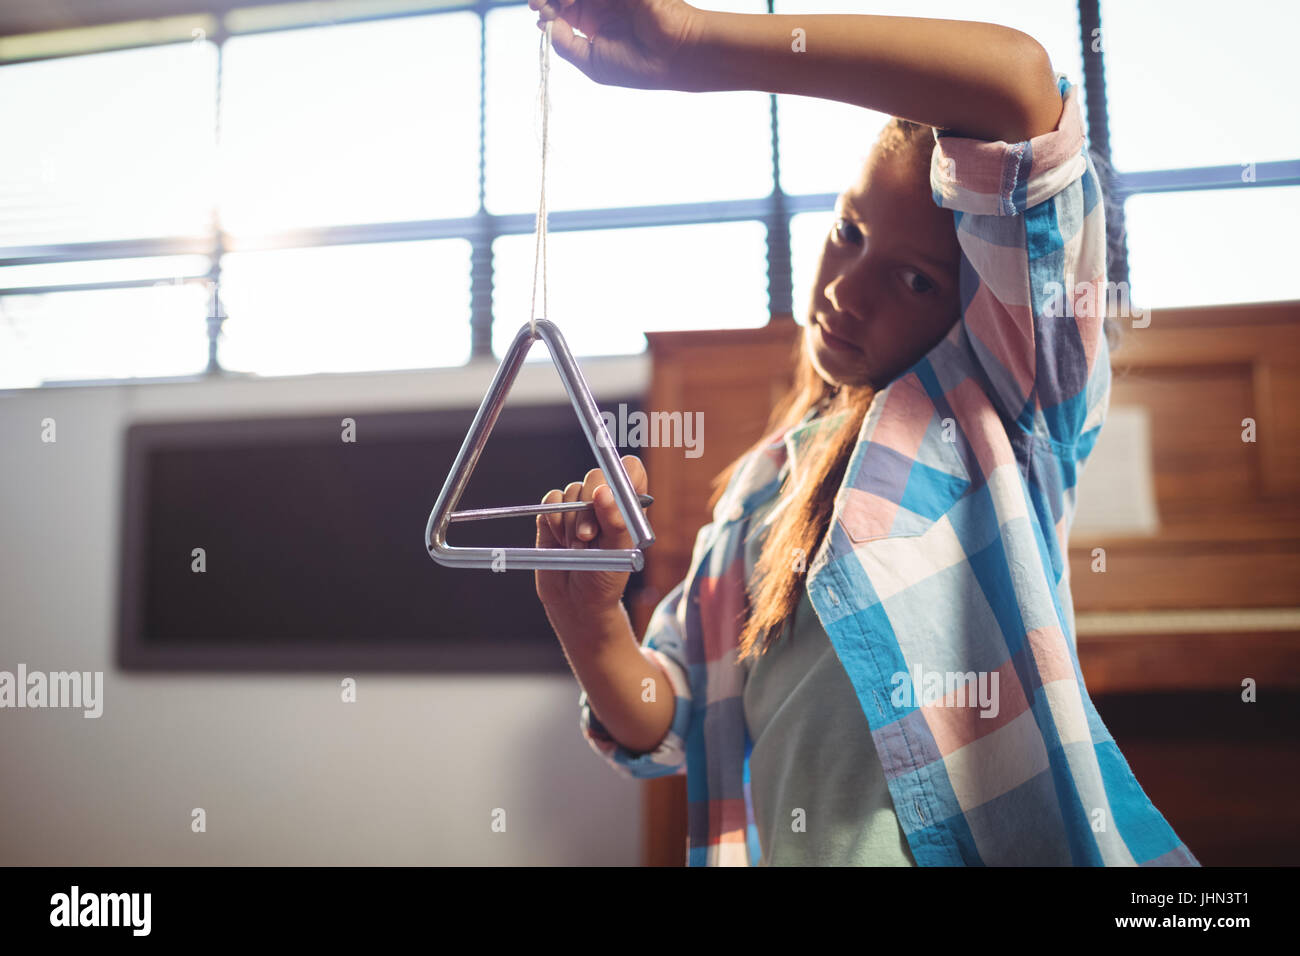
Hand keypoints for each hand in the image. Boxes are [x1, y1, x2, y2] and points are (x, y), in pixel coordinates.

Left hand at [529, 0, 701, 90]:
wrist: (672, 56)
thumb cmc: (637, 66)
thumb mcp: (591, 62)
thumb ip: (566, 44)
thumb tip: (545, 24)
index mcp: (593, 25)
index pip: (561, 8)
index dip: (546, 7)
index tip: (539, 12)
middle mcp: (600, 6)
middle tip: (539, 3)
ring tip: (560, 3)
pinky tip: (572, 1)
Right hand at [534, 455, 649, 630]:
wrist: (575, 602)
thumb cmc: (605, 579)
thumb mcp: (617, 553)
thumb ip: (615, 522)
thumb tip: (604, 492)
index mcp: (628, 506)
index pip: (630, 471)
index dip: (621, 474)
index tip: (610, 493)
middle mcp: (604, 502)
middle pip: (596, 476)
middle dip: (588, 507)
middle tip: (587, 537)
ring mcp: (578, 507)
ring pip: (572, 491)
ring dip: (571, 522)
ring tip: (577, 547)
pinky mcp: (554, 514)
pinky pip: (551, 501)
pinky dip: (554, 519)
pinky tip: (560, 540)